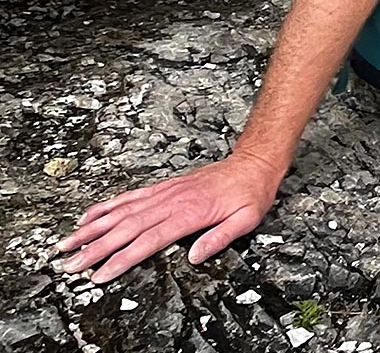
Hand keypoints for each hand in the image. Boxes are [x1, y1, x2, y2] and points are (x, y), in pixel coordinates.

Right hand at [58, 152, 281, 283]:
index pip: (147, 241)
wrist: (251, 165)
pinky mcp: (162, 188)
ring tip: (68, 243)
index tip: (100, 274)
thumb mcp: (246, 219)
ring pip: (120, 212)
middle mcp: (170, 202)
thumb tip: (194, 257)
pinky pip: (128, 197)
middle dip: (95, 249)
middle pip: (125, 229)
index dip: (121, 259)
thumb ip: (219, 238)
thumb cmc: (249, 193)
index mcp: (189, 214)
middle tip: (71, 265)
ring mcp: (163, 193)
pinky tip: (88, 217)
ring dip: (92, 228)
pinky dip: (106, 207)